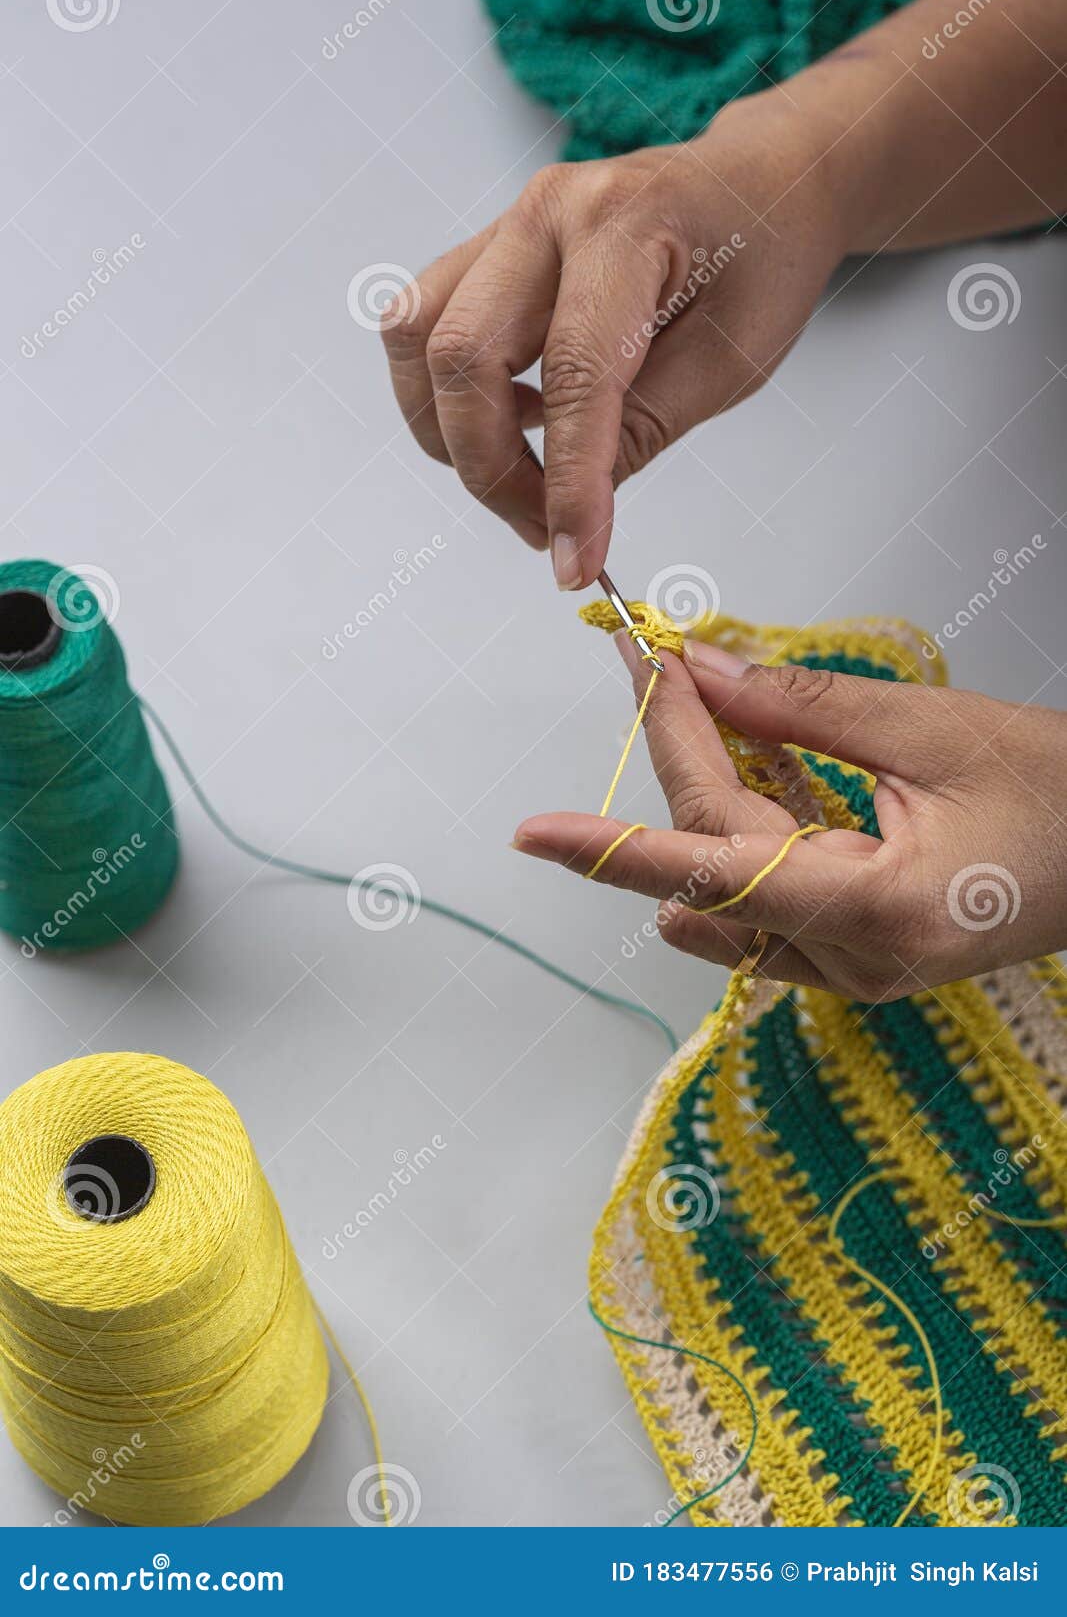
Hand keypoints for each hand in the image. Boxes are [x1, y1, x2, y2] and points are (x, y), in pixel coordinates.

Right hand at [383, 95, 844, 588]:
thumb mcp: (730, 360)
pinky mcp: (486, 253)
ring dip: (450, 432)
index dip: (569, 481)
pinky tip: (515, 424)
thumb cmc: (760, 259)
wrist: (760, 186)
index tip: (575, 560)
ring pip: (417, 338)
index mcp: (624, 224)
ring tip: (524, 481)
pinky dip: (449, 396)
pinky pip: (424, 327)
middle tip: (546, 531)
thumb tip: (572, 508)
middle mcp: (547, 212)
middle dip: (491, 467)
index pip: (573, 373)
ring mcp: (506, 226)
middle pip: (462, 354)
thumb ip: (644, 430)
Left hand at [512, 634, 1066, 1000]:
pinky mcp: (858, 958)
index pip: (712, 873)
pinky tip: (738, 774)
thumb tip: (704, 675)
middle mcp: (853, 959)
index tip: (532, 833)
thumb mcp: (937, 732)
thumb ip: (805, 710)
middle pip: (716, 854)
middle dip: (679, 752)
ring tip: (696, 694)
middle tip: (653, 658)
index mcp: (877, 909)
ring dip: (706, 792)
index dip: (612, 848)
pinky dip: (743, 834)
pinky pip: (765, 904)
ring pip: (731, 881)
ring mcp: (855, 970)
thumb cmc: (1065, 794)